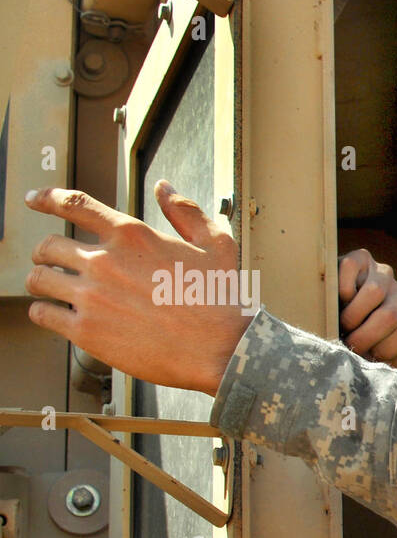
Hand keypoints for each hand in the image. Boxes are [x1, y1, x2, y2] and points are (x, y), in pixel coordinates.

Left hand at [24, 181, 251, 395]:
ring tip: (48, 288)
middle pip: (48, 246)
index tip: (34, 199)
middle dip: (45, 253)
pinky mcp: (86, 331)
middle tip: (50, 262)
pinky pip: (42, 314)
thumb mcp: (215, 245)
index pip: (73, 204)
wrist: (219, 350)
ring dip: (40, 281)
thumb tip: (164, 187)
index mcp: (131, 235)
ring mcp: (91, 297)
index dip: (47, 197)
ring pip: (39, 279)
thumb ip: (186, 211)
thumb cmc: (220, 300)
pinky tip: (53, 314)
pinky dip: (43, 311)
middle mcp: (104, 261)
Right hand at [338, 249, 396, 379]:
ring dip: (351, 316)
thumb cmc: (369, 354)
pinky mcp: (363, 260)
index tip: (370, 356)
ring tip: (344, 326)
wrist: (337, 334)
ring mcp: (386, 274)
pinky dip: (341, 290)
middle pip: (389, 316)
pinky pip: (352, 268)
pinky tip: (339, 302)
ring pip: (374, 292)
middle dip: (364, 337)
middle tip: (351, 344)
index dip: (383, 351)